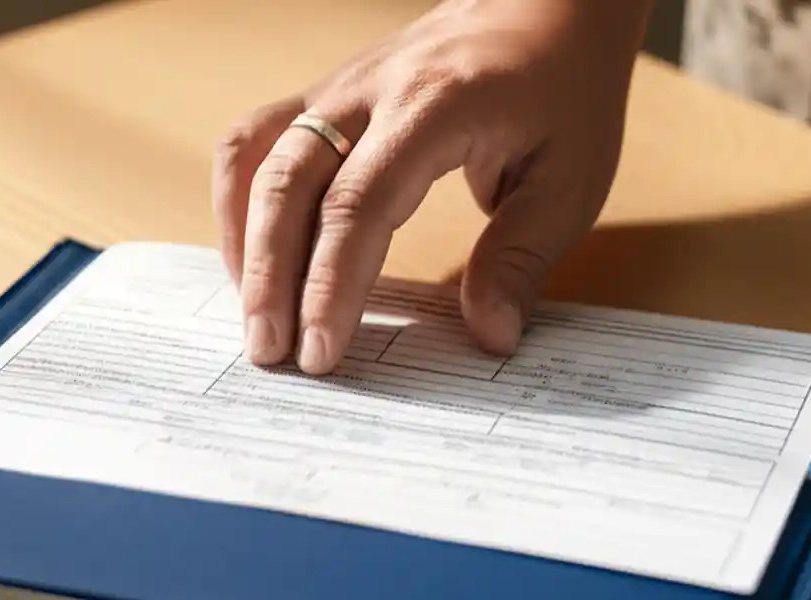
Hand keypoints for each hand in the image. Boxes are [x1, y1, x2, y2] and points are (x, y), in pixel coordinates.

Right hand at [213, 0, 650, 373]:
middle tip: (272, 354)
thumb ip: (521, 257)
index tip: (322, 351)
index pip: (358, 206)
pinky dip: (240, 200)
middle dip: (270, 278)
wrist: (546, 5)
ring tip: (255, 312)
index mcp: (434, 109)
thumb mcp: (570, 179)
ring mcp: (338, 87)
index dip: (331, 285)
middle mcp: (370, 90)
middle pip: (287, 185)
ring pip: (255, 158)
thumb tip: (488, 334)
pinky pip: (255, 140)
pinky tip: (254, 254)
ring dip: (244, 241)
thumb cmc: (562, 89)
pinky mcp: (324, 95)